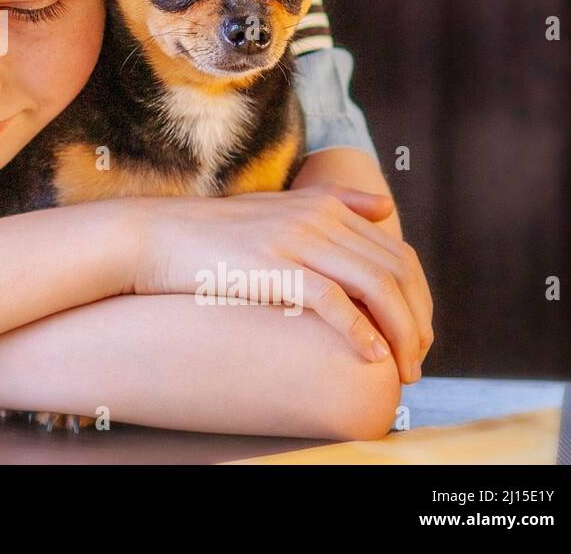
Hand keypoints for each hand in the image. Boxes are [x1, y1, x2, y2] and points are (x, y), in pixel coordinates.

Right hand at [128, 185, 427, 381]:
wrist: (152, 236)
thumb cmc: (210, 231)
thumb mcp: (276, 206)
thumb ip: (332, 203)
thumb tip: (385, 206)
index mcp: (323, 205)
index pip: (398, 252)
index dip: (419, 298)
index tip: (416, 334)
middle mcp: (317, 217)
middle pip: (395, 270)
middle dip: (417, 320)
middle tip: (415, 361)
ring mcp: (295, 240)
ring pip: (375, 286)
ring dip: (398, 332)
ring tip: (400, 368)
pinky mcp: (272, 266)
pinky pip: (333, 301)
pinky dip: (359, 331)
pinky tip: (369, 355)